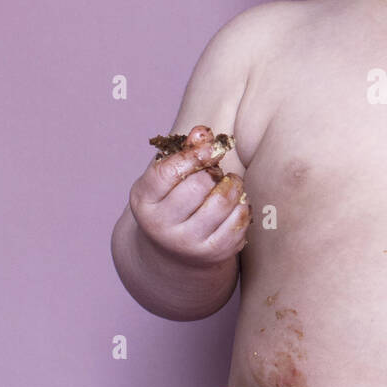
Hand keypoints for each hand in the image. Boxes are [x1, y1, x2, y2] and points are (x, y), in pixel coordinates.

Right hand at [129, 125, 250, 267]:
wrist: (174, 253)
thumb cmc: (172, 202)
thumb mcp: (168, 178)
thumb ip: (184, 152)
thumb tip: (202, 132)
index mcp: (144, 201)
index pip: (169, 172)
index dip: (195, 154)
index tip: (212, 146)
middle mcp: (161, 226)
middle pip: (200, 185)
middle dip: (214, 172)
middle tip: (215, 173)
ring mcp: (187, 243)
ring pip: (222, 202)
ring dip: (233, 185)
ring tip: (229, 184)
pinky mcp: (213, 254)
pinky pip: (238, 220)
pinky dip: (242, 206)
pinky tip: (236, 204)